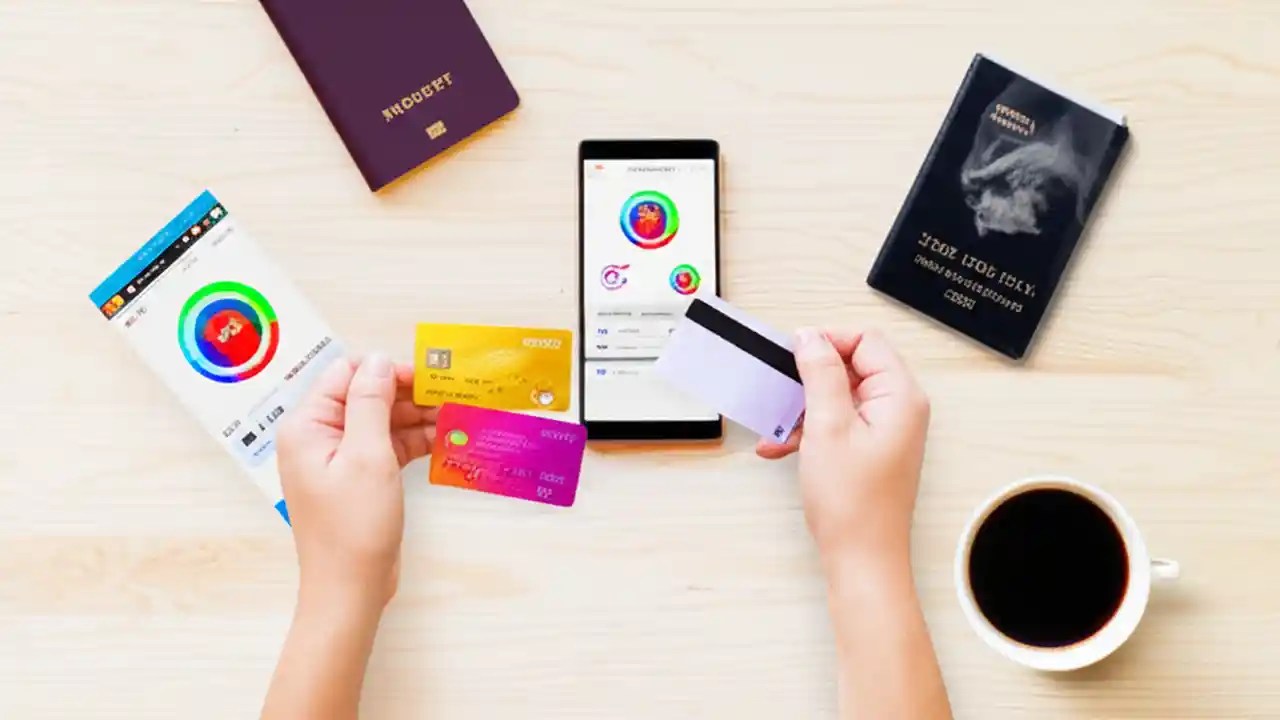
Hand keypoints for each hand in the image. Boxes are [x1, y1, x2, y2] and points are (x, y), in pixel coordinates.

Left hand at [276, 354, 437, 609]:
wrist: (350, 590)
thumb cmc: (354, 527)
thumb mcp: (367, 457)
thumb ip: (371, 403)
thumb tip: (379, 360)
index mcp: (307, 426)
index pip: (346, 375)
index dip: (387, 371)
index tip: (429, 376)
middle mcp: (317, 437)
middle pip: (366, 396)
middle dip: (407, 393)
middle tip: (451, 395)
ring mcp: (338, 459)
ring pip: (381, 421)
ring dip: (416, 417)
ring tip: (455, 416)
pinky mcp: (358, 478)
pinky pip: (386, 446)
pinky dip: (413, 441)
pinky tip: (444, 439)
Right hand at [757, 330, 929, 563]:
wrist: (862, 560)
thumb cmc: (854, 505)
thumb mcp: (828, 427)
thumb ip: (820, 375)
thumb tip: (811, 338)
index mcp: (900, 397)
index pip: (865, 341)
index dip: (827, 341)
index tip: (793, 353)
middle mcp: (899, 409)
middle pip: (851, 365)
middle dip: (810, 377)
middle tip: (781, 387)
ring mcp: (885, 430)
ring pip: (839, 395)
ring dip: (804, 406)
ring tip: (778, 425)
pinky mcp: (870, 448)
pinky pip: (837, 421)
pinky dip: (808, 429)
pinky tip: (782, 447)